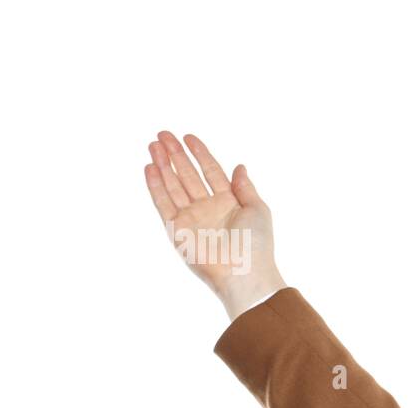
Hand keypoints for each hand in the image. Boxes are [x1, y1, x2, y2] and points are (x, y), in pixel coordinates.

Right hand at [144, 131, 286, 320]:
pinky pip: (163, 204)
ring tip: (153, 145)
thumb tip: (239, 166)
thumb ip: (245, 187)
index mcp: (229, 202)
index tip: (188, 137)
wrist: (244, 273)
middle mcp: (208, 208)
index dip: (200, 154)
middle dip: (176, 155)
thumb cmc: (256, 244)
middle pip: (188, 175)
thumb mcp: (258, 209)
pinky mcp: (177, 231)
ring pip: (173, 186)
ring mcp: (191, 218)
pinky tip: (150, 168)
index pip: (211, 171)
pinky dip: (156, 186)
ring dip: (163, 165)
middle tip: (163, 134)